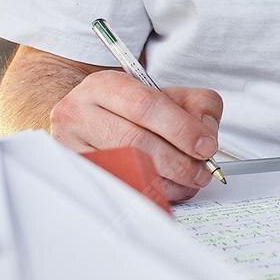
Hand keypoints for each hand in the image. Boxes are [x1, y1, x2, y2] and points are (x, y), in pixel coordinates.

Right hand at [48, 69, 225, 203]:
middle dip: (178, 162)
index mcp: (104, 86)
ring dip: (167, 183)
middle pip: (135, 142)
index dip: (181, 129)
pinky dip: (150, 193)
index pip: (145, 105)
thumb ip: (196, 104)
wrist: (86, 117)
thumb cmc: (128, 108)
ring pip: (126, 170)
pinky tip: (166, 189)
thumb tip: (205, 133)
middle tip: (202, 171)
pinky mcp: (78, 175)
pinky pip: (119, 189)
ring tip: (188, 182)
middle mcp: (79, 114)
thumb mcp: (164, 92)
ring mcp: (73, 147)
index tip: (206, 145)